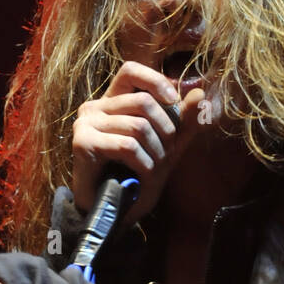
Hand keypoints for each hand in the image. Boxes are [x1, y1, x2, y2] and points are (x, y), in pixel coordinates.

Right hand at [72, 61, 204, 227]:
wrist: (112, 212)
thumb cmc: (136, 176)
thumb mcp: (166, 146)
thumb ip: (183, 122)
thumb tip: (200, 93)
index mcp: (112, 102)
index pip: (131, 71)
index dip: (155, 81)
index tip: (174, 101)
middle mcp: (95, 107)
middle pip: (142, 101)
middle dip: (166, 130)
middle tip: (167, 153)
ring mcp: (85, 124)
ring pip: (138, 126)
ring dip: (156, 152)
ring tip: (155, 169)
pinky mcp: (83, 143)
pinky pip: (127, 145)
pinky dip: (144, 163)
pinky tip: (143, 175)